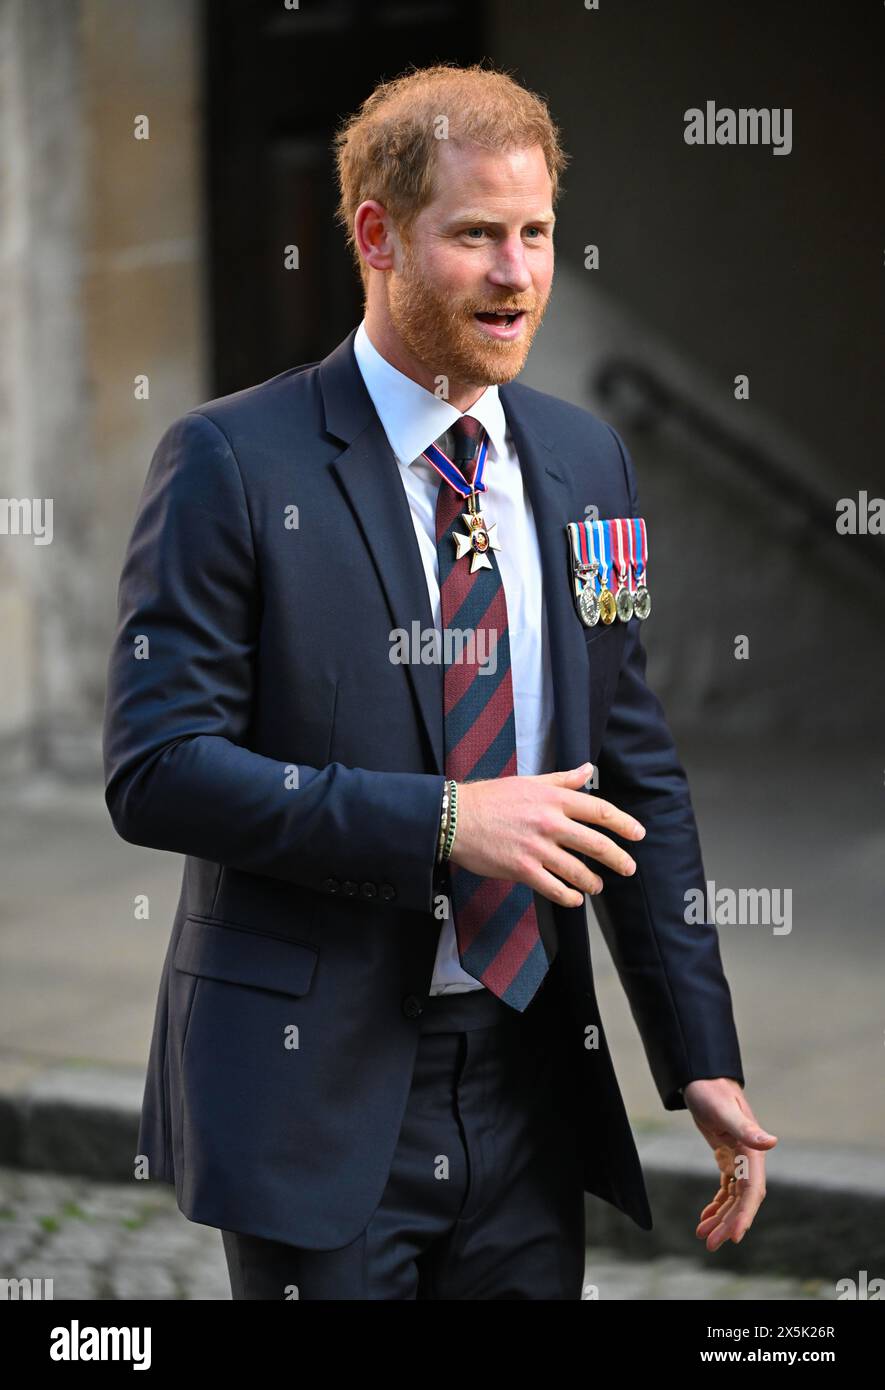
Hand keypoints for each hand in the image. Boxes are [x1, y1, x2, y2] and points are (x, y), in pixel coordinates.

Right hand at [448, 764, 645, 907]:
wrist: (454, 818)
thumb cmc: (491, 798)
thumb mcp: (529, 781)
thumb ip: (562, 779)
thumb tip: (588, 770)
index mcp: (553, 798)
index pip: (599, 810)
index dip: (623, 824)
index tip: (638, 834)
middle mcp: (549, 822)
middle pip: (596, 844)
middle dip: (618, 858)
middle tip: (628, 868)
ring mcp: (536, 848)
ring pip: (577, 870)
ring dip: (592, 882)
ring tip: (597, 886)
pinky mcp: (522, 869)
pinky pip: (554, 888)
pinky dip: (569, 896)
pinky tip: (574, 898)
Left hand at [683, 1078, 777, 1250]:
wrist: (704, 1077)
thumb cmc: (712, 1091)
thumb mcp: (724, 1110)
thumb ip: (747, 1128)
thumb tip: (772, 1142)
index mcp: (752, 1150)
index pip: (752, 1190)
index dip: (745, 1214)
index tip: (735, 1236)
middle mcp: (750, 1157)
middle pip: (743, 1199)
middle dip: (729, 1223)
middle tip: (711, 1244)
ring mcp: (740, 1159)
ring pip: (734, 1197)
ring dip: (721, 1218)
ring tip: (704, 1236)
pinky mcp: (728, 1157)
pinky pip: (726, 1188)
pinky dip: (717, 1204)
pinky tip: (705, 1218)